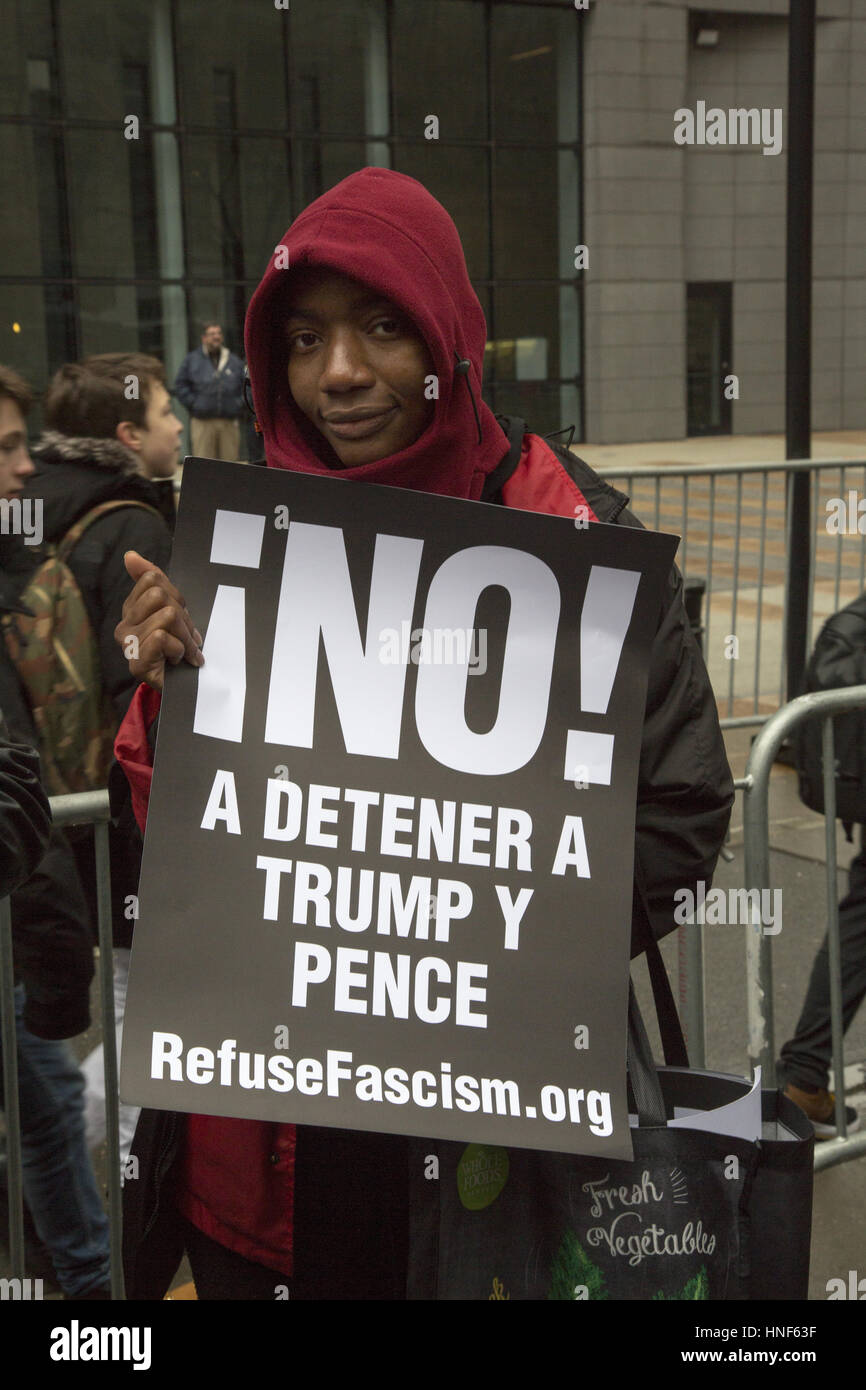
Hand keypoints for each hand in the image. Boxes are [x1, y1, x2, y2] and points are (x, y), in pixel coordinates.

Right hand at [115, 551, 203, 691]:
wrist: (183, 688)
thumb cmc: (178, 648)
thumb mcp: (171, 609)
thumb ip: (151, 580)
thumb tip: (130, 555)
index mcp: (131, 609)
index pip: (153, 579)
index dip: (178, 597)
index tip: (183, 618)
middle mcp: (123, 625)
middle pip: (160, 595)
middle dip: (184, 617)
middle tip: (189, 638)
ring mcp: (128, 645)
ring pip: (166, 615)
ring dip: (185, 636)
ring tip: (184, 651)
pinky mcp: (136, 663)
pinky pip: (162, 638)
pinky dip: (178, 649)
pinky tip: (176, 660)